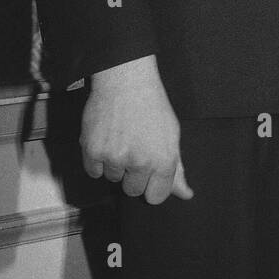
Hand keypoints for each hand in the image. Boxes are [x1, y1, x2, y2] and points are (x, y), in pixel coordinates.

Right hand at [81, 55, 192, 203]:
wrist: (125, 81)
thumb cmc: (152, 106)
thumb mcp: (172, 135)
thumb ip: (177, 169)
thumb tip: (186, 195)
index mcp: (163, 161)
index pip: (155, 197)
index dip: (151, 185)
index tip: (149, 172)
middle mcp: (139, 162)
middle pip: (132, 190)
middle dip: (133, 174)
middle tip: (135, 148)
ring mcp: (114, 157)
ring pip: (112, 178)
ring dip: (115, 164)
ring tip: (121, 138)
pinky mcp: (92, 151)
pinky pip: (93, 171)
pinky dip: (98, 160)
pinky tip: (107, 139)